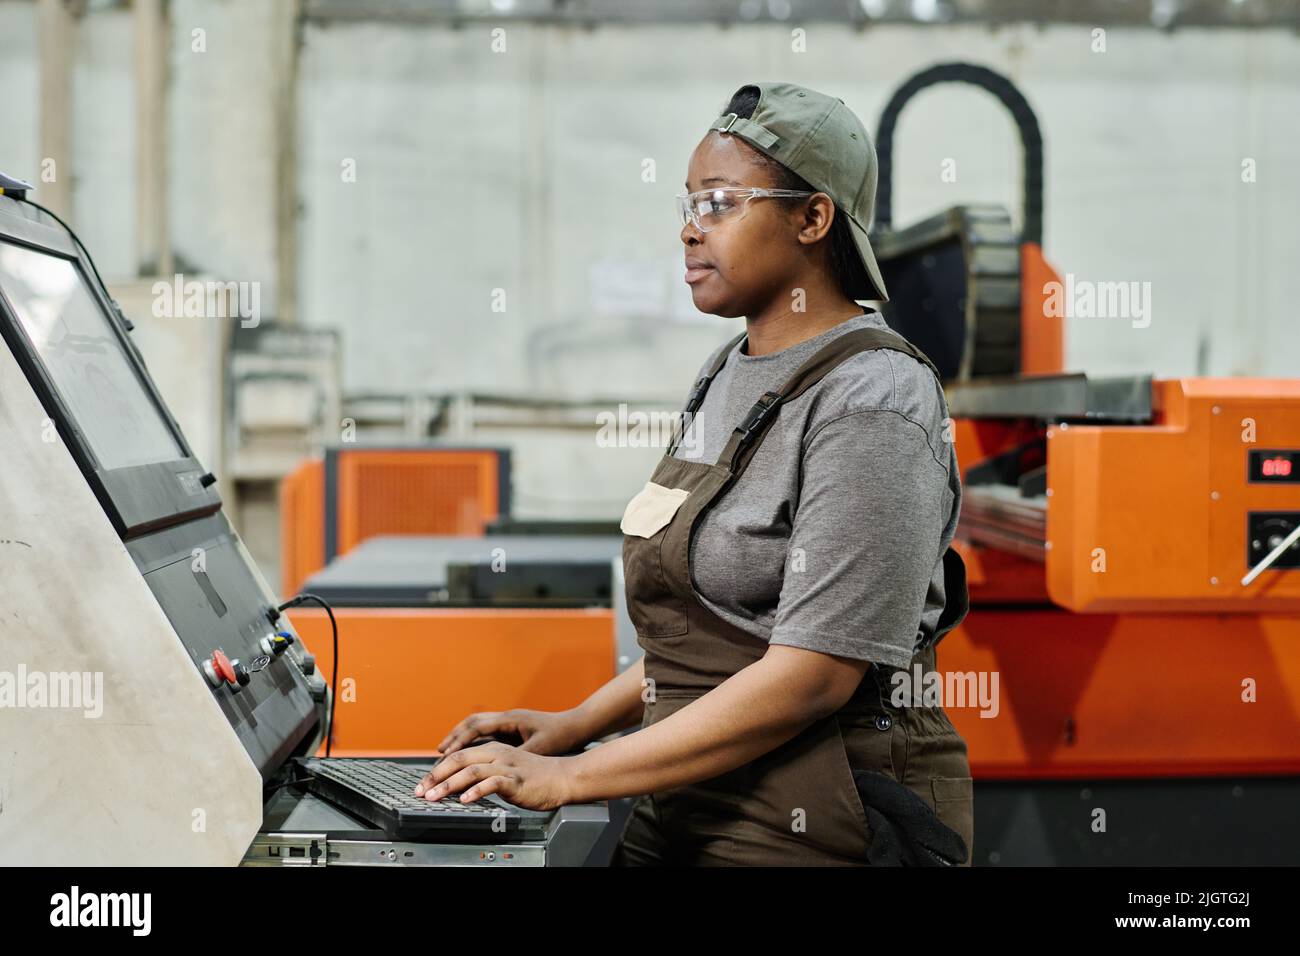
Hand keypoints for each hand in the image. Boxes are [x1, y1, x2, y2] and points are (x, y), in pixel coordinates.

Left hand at [413, 742, 579, 811]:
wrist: (564, 778)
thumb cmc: (535, 778)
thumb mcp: (506, 770)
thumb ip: (486, 773)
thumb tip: (460, 785)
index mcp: (493, 750)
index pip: (458, 756)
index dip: (438, 770)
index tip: (423, 784)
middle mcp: (497, 754)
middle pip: (459, 760)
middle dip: (436, 776)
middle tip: (420, 790)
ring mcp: (507, 766)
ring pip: (471, 771)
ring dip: (448, 785)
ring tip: (433, 797)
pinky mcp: (516, 780)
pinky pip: (492, 783)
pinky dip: (476, 791)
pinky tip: (464, 800)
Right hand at [436, 708, 585, 756]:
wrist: (576, 726)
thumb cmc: (560, 736)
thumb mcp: (539, 748)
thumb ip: (518, 756)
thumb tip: (499, 766)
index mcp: (510, 720)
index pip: (477, 726)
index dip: (459, 740)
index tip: (445, 753)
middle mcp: (506, 718)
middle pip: (471, 723)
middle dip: (453, 736)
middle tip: (438, 752)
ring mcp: (508, 722)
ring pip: (477, 726)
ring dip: (461, 737)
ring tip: (446, 752)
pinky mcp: (512, 729)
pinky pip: (486, 732)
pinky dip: (473, 742)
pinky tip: (468, 754)